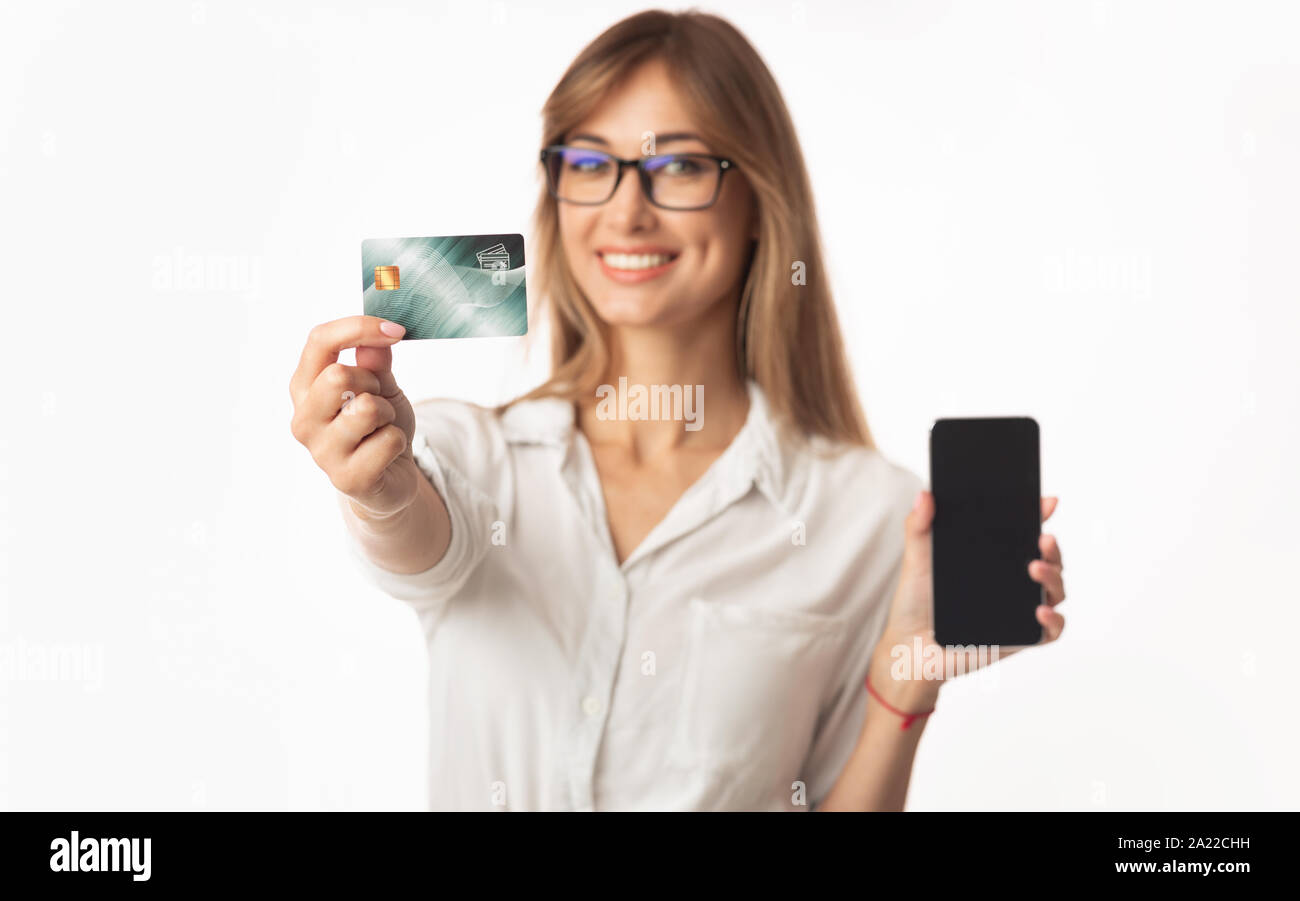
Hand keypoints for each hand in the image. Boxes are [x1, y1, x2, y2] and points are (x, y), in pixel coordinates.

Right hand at [289, 315, 418, 516]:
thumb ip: (376, 360)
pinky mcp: (347, 478)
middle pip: (338, 376)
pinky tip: (386, 454)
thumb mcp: (380, 386)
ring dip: (388, 415)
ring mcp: (322, 452)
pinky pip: (388, 441)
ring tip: (381, 428)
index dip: (358, 328)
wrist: (391, 478)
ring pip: (367, 409)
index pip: (319, 341)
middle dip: (373, 382)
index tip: (395, 331)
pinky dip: (398, 441)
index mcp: (305, 388)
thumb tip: (379, 337)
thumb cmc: (379, 426)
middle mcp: (304, 419)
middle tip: (378, 400)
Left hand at [868, 490, 1066, 707]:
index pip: (1025, 533)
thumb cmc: (917, 602)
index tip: (1048, 501)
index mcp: (995, 558)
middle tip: (1043, 538)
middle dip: (1053, 547)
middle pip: (1049, 559)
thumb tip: (925, 494)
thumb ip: (919, 526)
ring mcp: (1019, 609)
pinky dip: (1054, 620)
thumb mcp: (917, 560)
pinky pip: (1051, 631)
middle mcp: (1013, 581)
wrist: (909, 646)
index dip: (1040, 515)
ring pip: (1056, 590)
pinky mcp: (1019, 638)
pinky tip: (1041, 611)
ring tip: (1034, 568)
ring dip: (1054, 577)